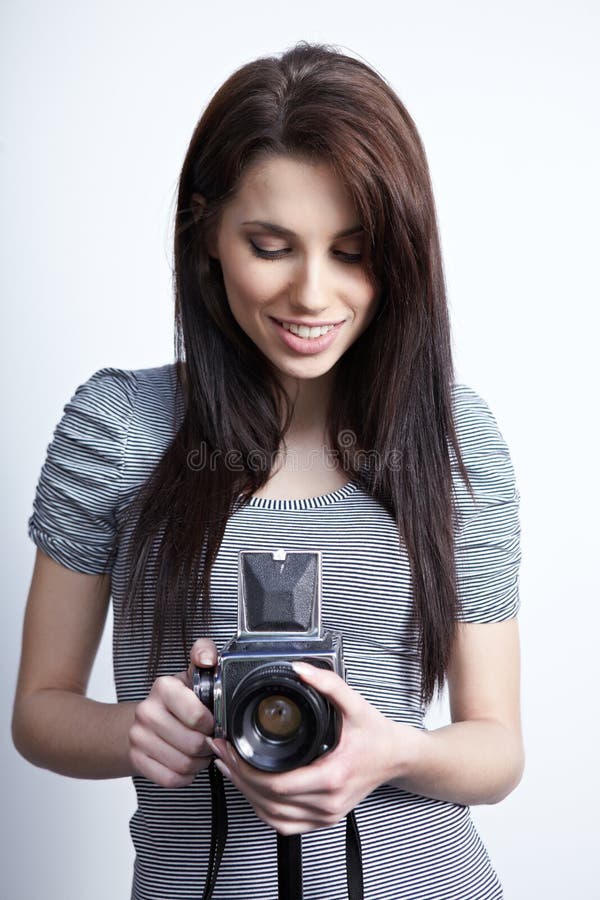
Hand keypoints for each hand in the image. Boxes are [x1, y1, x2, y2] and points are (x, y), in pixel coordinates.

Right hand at [127, 638, 216, 787]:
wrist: (147, 718)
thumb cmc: (179, 699)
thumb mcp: (193, 675)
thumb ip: (204, 655)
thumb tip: (207, 658)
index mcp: (163, 687)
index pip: (196, 715)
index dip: (212, 724)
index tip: (214, 722)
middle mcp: (146, 711)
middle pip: (192, 744)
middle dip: (208, 746)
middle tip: (210, 740)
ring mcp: (138, 736)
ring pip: (183, 764)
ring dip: (198, 763)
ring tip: (200, 752)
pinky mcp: (136, 759)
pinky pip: (170, 779)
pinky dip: (184, 776)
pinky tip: (187, 764)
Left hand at [207, 661, 418, 834]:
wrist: (396, 757)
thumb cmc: (376, 734)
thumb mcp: (354, 703)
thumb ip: (327, 684)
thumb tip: (300, 669)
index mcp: (333, 776)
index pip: (278, 785)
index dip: (247, 769)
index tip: (231, 747)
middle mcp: (329, 802)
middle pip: (269, 801)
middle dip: (239, 777)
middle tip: (221, 752)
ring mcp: (326, 814)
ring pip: (273, 817)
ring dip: (246, 795)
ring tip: (229, 768)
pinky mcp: (324, 819)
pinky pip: (285, 825)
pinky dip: (263, 810)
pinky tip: (250, 790)